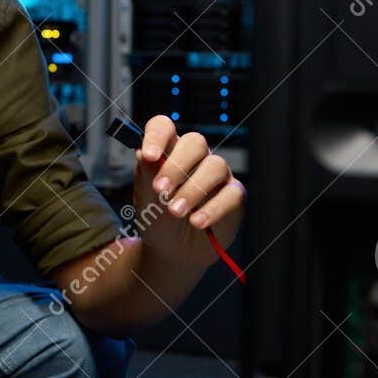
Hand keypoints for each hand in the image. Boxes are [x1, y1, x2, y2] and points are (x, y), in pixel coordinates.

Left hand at [132, 114, 244, 267]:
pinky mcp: (234, 195)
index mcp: (168, 151)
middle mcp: (195, 158)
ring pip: (215, 166)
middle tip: (160, 190)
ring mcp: (217, 175)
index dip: (157, 136)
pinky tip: (197, 222)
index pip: (164, 127)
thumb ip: (145, 174)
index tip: (148, 156)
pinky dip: (213, 209)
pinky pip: (231, 194)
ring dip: (192, 190)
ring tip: (175, 212)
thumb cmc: (157, 218)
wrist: (172, 250)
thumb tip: (142, 153)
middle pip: (195, 142)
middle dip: (176, 165)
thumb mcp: (144, 199)